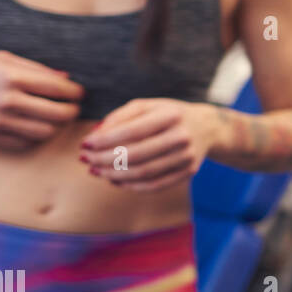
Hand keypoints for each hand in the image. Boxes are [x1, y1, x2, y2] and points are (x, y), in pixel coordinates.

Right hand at [0, 51, 81, 149]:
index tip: (79, 93)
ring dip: (56, 127)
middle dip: (72, 112)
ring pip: (44, 132)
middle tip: (73, 109)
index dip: (74, 92)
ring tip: (56, 119)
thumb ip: (34, 67)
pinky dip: (35, 138)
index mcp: (10, 76)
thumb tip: (64, 77)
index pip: (57, 88)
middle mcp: (6, 100)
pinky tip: (35, 128)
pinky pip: (23, 143)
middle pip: (57, 114)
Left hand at [80, 98, 214, 191]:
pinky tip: (114, 180)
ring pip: (143, 173)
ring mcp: (187, 157)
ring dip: (113, 174)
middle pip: (135, 155)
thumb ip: (120, 117)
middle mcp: (182, 136)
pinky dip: (130, 185)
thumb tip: (95, 136)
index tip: (85, 144)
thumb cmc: (168, 114)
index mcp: (171, 115)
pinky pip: (154, 185)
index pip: (131, 131)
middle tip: (86, 159)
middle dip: (104, 159)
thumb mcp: (147, 106)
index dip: (104, 140)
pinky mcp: (188, 172)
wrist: (206, 127)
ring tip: (95, 170)